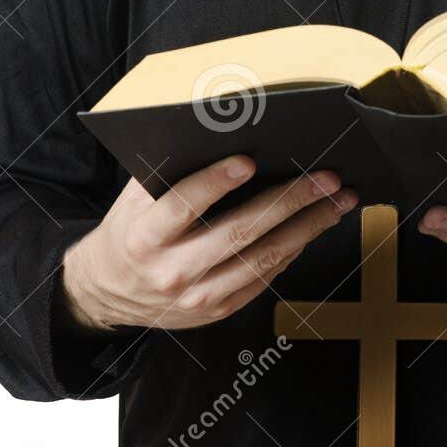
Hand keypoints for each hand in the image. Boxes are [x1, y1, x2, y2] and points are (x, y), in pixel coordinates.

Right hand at [61, 156, 357, 330]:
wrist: (109, 291)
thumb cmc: (130, 230)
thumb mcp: (135, 199)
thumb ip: (169, 173)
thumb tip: (220, 136)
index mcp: (145, 237)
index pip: (182, 205)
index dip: (214, 182)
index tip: (248, 160)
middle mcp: (171, 271)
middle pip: (239, 233)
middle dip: (290, 202)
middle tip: (327, 179)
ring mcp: (197, 297)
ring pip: (263, 259)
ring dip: (307, 228)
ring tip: (337, 202)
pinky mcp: (218, 310)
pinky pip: (264, 278)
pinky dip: (293, 250)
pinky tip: (313, 227)